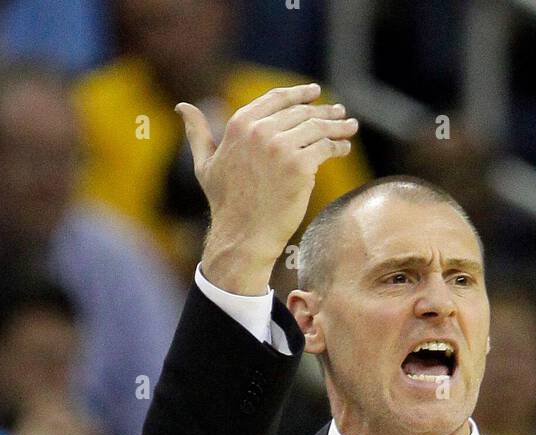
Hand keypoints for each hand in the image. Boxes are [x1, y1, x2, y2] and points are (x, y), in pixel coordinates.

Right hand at [176, 83, 358, 293]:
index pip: (276, 99)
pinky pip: (325, 148)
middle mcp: (260, 130)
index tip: (315, 93)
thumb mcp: (205, 164)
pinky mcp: (300, 166)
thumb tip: (182, 107)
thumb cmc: (225, 204)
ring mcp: (281, 147)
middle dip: (324, 111)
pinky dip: (338, 146)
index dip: (299, 93)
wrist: (243, 236)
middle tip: (339, 113)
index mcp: (240, 124)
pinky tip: (344, 148)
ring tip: (349, 127)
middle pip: (301, 112)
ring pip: (317, 128)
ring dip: (337, 126)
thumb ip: (198, 133)